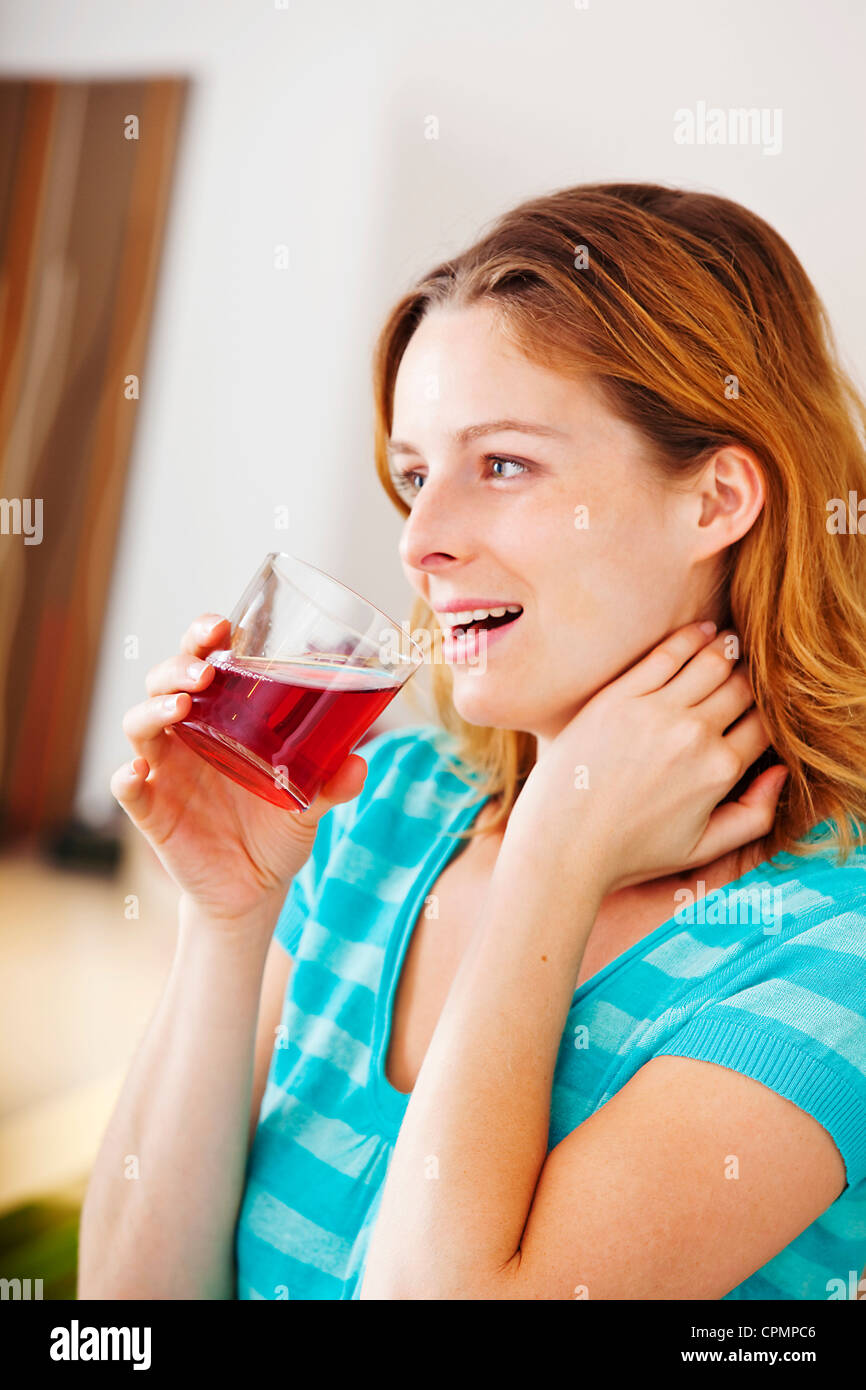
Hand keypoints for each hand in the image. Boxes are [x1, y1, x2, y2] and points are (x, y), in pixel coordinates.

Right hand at [110, 613, 367, 921]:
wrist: (255, 890)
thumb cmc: (276, 831)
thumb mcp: (310, 805)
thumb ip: (332, 784)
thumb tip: (358, 763)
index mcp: (222, 719)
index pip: (203, 662)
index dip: (203, 637)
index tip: (222, 627)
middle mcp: (188, 738)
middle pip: (164, 683)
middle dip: (178, 666)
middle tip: (205, 669)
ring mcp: (166, 773)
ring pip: (139, 725)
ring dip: (153, 709)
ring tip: (182, 707)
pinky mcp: (152, 812)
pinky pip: (128, 789)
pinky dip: (126, 777)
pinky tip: (138, 772)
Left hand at [506, 621, 787, 894]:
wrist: (562, 846)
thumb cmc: (631, 852)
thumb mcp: (704, 849)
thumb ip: (755, 815)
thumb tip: (781, 771)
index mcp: (720, 771)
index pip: (766, 723)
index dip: (769, 711)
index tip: (759, 706)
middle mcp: (694, 736)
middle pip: (744, 687)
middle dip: (752, 678)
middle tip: (746, 672)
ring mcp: (655, 712)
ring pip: (712, 662)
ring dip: (729, 649)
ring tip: (731, 644)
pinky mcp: (618, 696)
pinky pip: (667, 653)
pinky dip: (691, 637)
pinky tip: (701, 632)